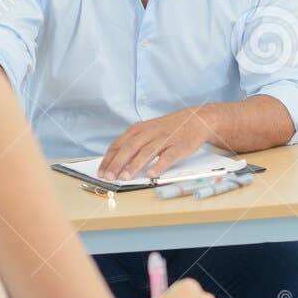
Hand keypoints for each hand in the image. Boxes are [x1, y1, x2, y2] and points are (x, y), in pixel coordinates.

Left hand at [98, 108, 214, 180]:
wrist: (195, 120)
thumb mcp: (147, 131)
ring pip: (146, 152)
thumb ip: (133, 144)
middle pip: (129, 148)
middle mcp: (149, 133)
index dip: (108, 159)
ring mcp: (164, 139)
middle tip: (109, 177)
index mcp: (138, 129)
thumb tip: (116, 163)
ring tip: (125, 177)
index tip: (101, 172)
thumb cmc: (168, 129)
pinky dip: (159, 165)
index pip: (118, 144)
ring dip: (134, 166)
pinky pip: (167, 157)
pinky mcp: (178, 146)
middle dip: (117, 163)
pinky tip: (151, 174)